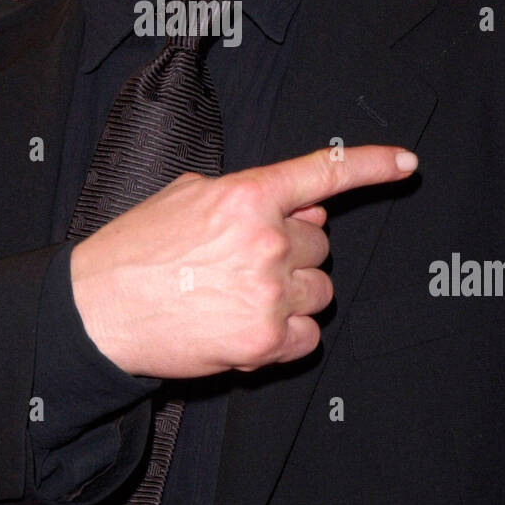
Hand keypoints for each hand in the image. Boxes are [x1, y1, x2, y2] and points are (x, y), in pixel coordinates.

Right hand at [70, 144, 417, 379]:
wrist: (97, 310)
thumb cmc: (136, 251)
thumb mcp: (187, 196)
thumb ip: (251, 194)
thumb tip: (309, 207)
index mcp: (247, 195)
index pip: (325, 172)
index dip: (373, 164)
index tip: (407, 164)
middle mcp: (266, 240)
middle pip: (320, 245)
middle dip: (292, 253)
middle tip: (242, 264)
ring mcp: (269, 291)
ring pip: (319, 291)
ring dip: (292, 295)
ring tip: (239, 297)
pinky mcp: (265, 340)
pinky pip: (308, 336)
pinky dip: (286, 337)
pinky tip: (245, 326)